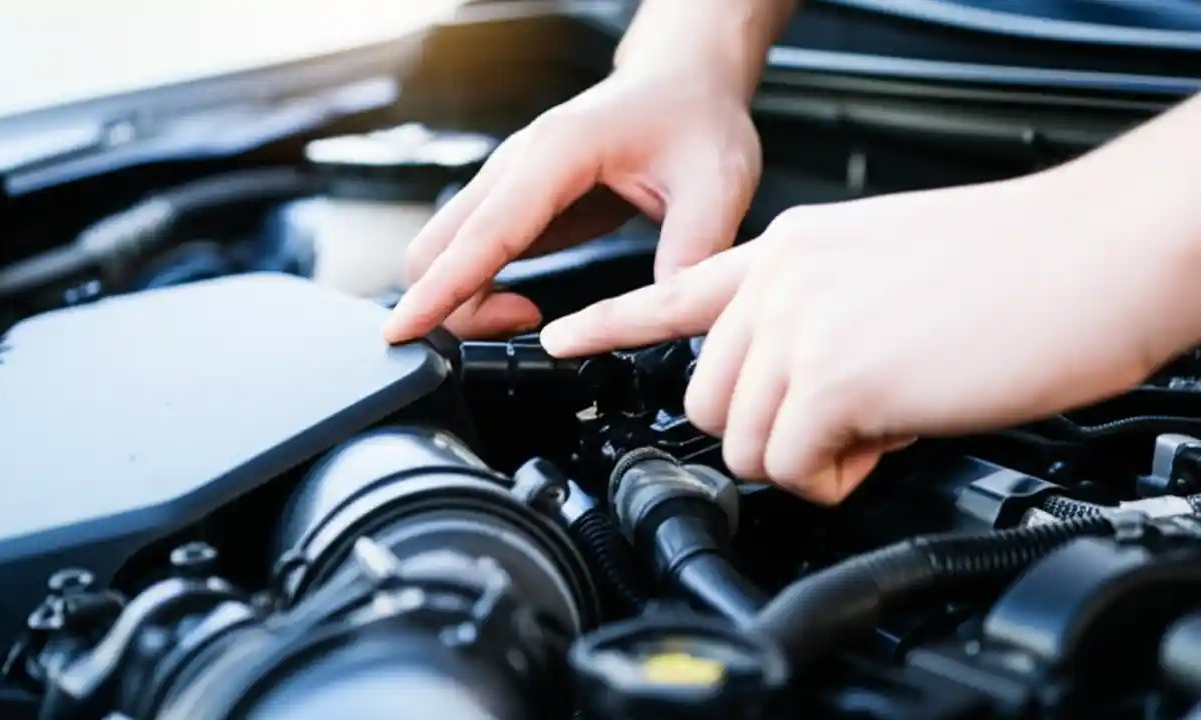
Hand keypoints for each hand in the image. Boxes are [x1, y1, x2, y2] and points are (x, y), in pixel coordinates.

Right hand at [381, 67, 760, 342]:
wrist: (682, 83)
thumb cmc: (695, 118)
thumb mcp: (717, 183)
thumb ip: (693, 248)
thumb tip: (671, 316)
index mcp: (556, 152)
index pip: (482, 233)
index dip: (441, 289)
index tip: (400, 332)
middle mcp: (515, 164)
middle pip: (436, 246)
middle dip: (448, 306)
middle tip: (520, 331)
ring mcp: (506, 184)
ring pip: (441, 253)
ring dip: (462, 301)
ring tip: (529, 318)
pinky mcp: (512, 206)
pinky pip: (466, 256)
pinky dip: (473, 292)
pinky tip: (524, 307)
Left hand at [540, 166, 1197, 503]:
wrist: (1093, 252)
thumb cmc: (1014, 269)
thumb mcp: (883, 272)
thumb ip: (818, 322)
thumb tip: (800, 395)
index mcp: (789, 251)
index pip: (674, 289)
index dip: (609, 323)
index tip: (560, 339)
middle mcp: (779, 284)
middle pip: (706, 401)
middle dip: (766, 431)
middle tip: (845, 417)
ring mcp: (799, 326)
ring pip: (742, 442)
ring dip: (806, 455)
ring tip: (881, 418)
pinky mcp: (835, 376)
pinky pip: (794, 468)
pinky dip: (840, 474)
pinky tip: (892, 431)